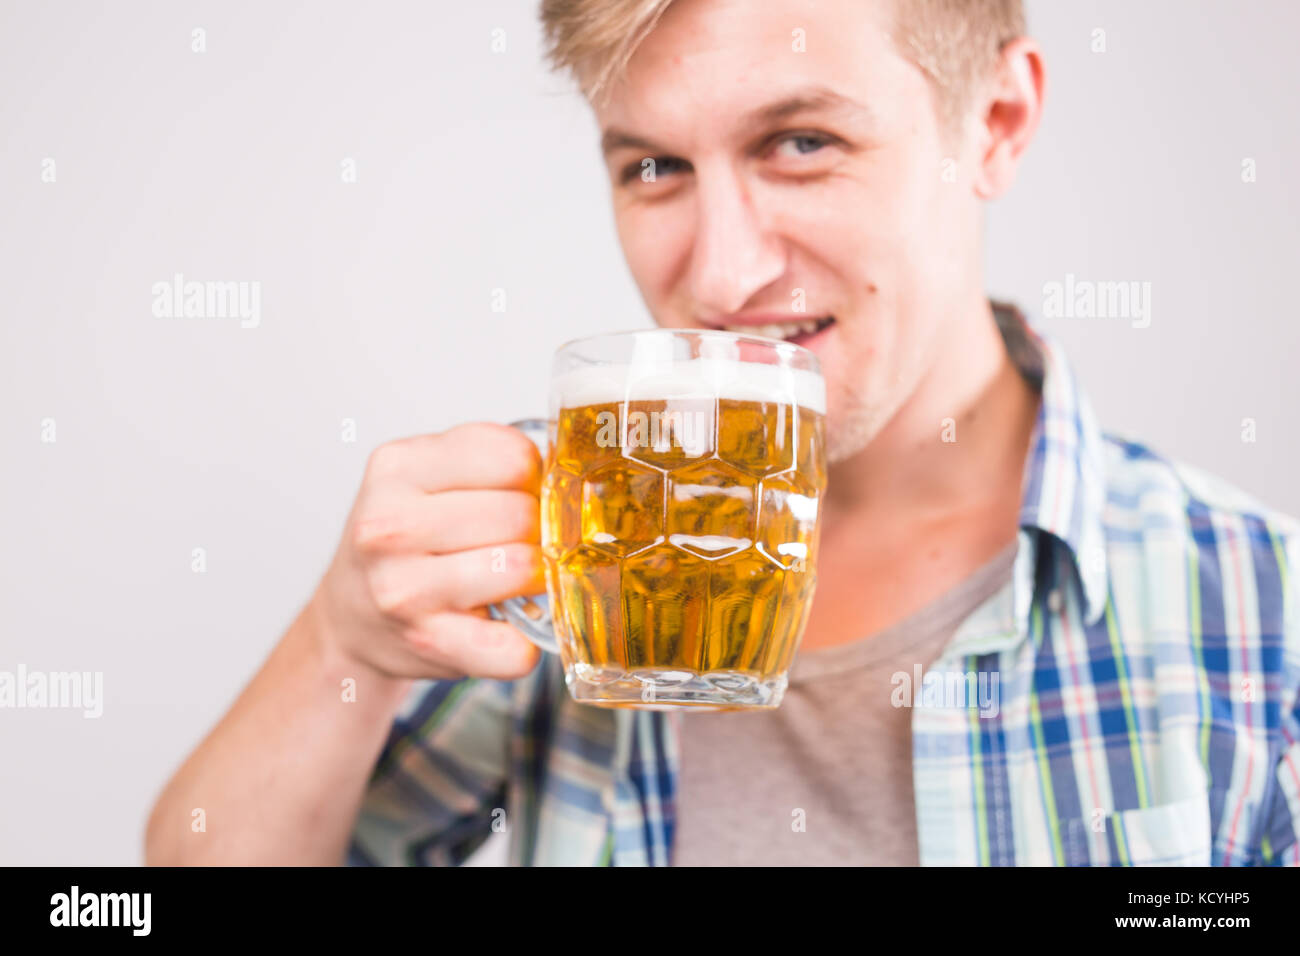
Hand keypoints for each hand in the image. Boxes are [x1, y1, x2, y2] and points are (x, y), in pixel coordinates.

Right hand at [309, 422, 546, 680]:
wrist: (352, 615)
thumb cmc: (403, 542)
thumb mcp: (425, 475)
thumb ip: (486, 459)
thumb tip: (566, 474)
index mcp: (397, 468)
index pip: (511, 457)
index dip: (534, 477)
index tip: (523, 493)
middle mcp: (391, 526)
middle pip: (520, 514)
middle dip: (538, 529)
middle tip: (523, 542)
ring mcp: (405, 589)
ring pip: (522, 568)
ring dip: (537, 578)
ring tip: (515, 578)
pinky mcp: (429, 643)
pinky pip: (513, 647)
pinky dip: (524, 644)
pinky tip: (506, 628)